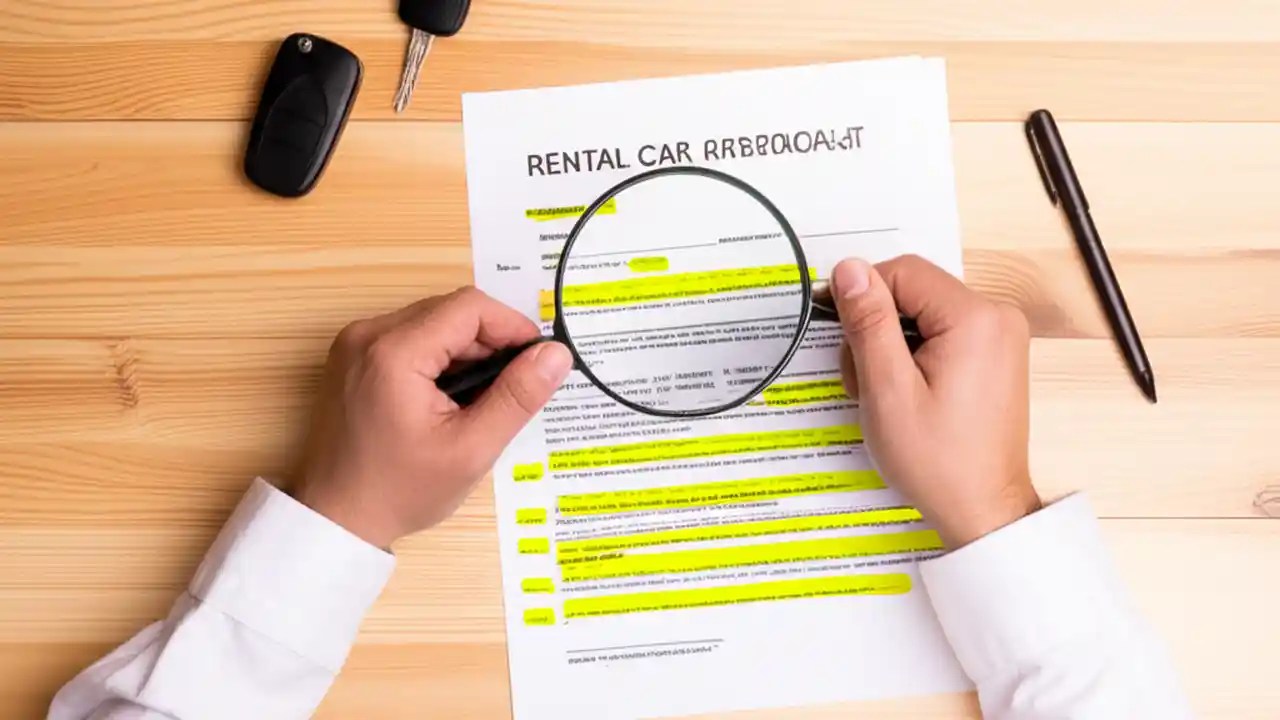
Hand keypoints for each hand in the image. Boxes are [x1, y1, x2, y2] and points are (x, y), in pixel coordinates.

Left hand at [292, 288, 573, 547]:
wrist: (334, 519)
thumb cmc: (399, 490)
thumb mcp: (471, 448)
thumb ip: (517, 396)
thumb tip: (556, 355)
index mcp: (394, 352)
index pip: (469, 307)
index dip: (512, 326)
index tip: (537, 360)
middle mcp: (368, 335)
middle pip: (450, 311)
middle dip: (490, 342)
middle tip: (512, 388)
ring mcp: (355, 344)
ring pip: (432, 323)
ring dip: (465, 351)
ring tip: (480, 400)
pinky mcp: (352, 358)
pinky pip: (409, 338)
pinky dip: (439, 359)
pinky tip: (450, 399)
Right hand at [831, 255, 1040, 548]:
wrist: (982, 510)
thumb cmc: (939, 461)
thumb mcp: (887, 389)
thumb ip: (869, 322)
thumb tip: (849, 269)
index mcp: (975, 319)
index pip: (903, 272)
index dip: (862, 296)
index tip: (840, 332)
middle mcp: (997, 318)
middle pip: (913, 291)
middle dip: (877, 328)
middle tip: (865, 379)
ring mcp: (999, 337)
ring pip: (922, 313)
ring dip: (891, 346)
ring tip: (884, 394)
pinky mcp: (994, 355)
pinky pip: (941, 333)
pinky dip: (913, 356)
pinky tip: (906, 394)